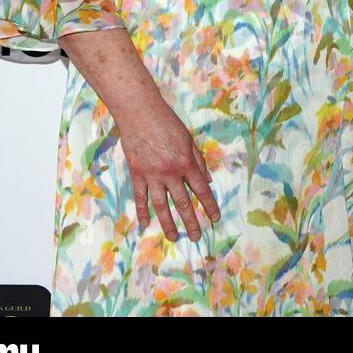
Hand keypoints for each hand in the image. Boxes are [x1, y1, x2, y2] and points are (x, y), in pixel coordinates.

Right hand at [115, 97, 220, 241]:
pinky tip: (145, 224)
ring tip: (174, 237)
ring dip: (168, 223)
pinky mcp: (137, 175)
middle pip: (183, 202)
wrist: (141, 115)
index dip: (209, 206)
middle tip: (196, 237)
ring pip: (161, 206)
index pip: (201, 190)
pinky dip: (142, 212)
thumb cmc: (167, 124)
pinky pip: (140, 198)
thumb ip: (198, 161)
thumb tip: (207, 180)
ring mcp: (152, 176)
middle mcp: (171, 173)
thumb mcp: (189, 140)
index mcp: (186, 163)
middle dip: (191, 221)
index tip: (215, 218)